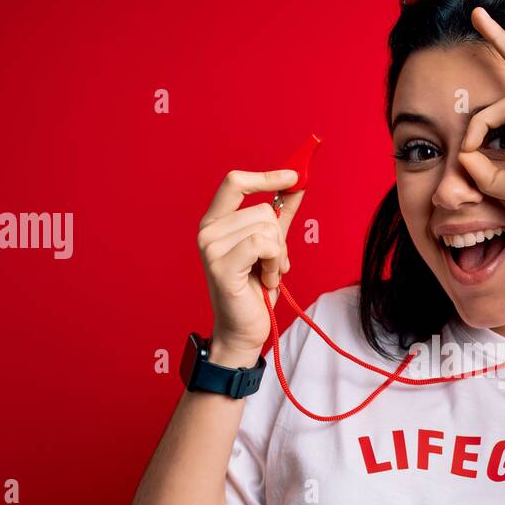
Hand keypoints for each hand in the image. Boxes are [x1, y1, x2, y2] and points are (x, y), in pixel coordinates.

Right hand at [196, 168, 306, 360]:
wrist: (245, 329)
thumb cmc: (255, 289)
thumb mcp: (271, 246)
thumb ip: (281, 215)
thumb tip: (296, 185)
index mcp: (215, 222)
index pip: (235, 182)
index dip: (266, 176)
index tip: (294, 175)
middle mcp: (208, 231)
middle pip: (262, 210)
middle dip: (280, 238)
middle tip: (272, 263)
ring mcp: (210, 247)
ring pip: (267, 229)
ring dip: (278, 255)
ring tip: (266, 274)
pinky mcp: (221, 265)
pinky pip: (263, 245)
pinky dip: (274, 264)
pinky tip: (266, 280)